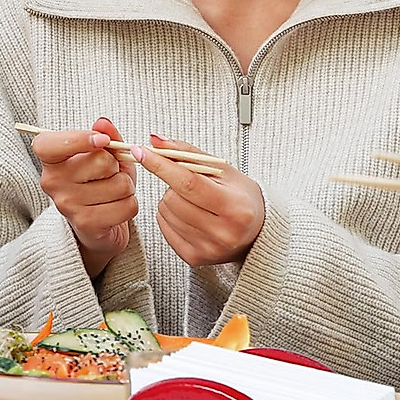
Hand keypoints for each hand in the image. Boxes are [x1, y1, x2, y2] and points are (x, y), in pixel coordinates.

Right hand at [33, 117, 137, 277]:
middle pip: (102, 161)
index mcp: (51, 159)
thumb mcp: (105, 154)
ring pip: (120, 185)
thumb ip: (106, 136)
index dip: (79, 139)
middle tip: (110, 174)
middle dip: (117, 166)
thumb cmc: (99, 181)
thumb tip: (103, 123)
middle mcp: (53, 182)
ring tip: (114, 192)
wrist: (96, 224)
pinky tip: (117, 207)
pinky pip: (127, 205)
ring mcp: (67, 204)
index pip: (49, 144)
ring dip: (127, 187)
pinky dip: (131, 205)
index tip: (102, 140)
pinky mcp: (86, 223)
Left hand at [134, 133, 265, 266]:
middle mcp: (223, 232)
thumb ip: (187, 153)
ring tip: (193, 201)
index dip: (162, 166)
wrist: (256, 232)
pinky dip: (169, 216)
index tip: (142, 152)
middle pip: (173, 199)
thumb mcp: (222, 169)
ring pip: (165, 213)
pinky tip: (188, 215)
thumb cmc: (240, 197)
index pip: (188, 183)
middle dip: (172, 185)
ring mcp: (208, 248)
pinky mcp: (195, 259)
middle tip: (190, 185)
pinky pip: (164, 229)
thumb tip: (155, 141)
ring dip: (170, 200)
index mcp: (235, 207)